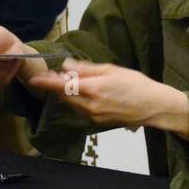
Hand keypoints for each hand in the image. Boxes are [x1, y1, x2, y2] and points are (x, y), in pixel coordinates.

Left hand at [27, 59, 176, 130]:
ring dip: (68, 94)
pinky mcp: (98, 122)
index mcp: (93, 89)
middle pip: (64, 96)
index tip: (35, 79)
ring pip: (72, 104)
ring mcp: (93, 116)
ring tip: (74, 82)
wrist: (153, 107)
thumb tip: (67, 65)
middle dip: (59, 86)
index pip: (62, 86)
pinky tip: (86, 94)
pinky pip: (81, 111)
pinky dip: (78, 101)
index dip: (46, 82)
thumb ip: (87, 69)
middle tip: (59, 74)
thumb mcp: (112, 70)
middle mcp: (90, 105)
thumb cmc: (137, 84)